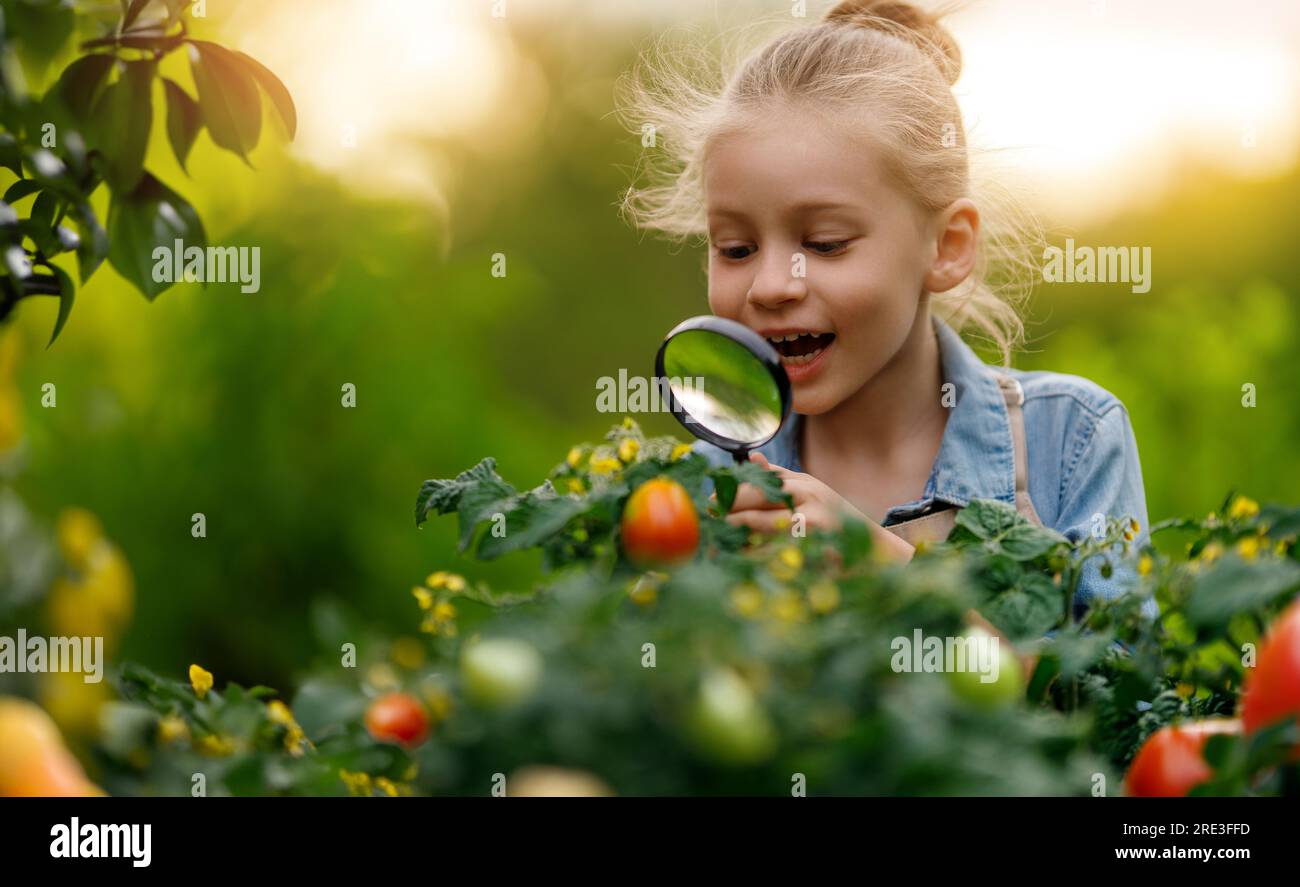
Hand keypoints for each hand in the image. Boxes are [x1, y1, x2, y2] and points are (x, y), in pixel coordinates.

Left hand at [716, 452, 915, 562]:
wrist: (874, 551)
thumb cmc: (836, 519)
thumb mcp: (812, 491)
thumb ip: (781, 477)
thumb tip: (751, 457)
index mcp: (804, 485)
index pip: (760, 484)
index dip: (731, 494)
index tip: (710, 503)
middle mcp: (808, 501)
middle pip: (758, 502)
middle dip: (728, 512)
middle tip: (707, 521)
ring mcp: (813, 527)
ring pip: (762, 528)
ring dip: (735, 536)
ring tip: (715, 543)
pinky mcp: (814, 551)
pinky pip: (775, 553)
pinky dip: (754, 557)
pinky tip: (739, 561)